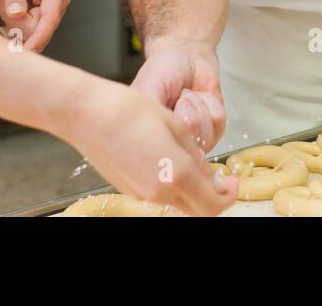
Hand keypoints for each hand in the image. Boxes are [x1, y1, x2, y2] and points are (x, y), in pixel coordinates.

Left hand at [0, 0, 68, 52]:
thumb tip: (16, 15)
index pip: (50, 18)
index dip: (39, 36)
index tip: (27, 51)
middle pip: (40, 27)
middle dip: (17, 23)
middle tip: (0, 1)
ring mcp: (53, 6)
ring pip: (34, 30)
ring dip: (14, 22)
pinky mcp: (44, 11)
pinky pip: (31, 27)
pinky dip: (16, 22)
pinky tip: (7, 9)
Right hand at [61, 78, 236, 215]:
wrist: (87, 114)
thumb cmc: (130, 111)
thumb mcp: (175, 125)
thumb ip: (197, 156)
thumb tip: (211, 174)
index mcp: (176, 174)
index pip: (213, 203)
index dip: (229, 195)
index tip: (234, 181)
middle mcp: (159, 193)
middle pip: (198, 210)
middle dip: (214, 197)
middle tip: (221, 179)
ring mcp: (142, 194)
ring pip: (180, 203)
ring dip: (194, 191)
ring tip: (195, 164)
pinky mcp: (129, 190)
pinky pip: (161, 195)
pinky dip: (175, 186)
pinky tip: (172, 162)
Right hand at [131, 38, 226, 152]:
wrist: (186, 56)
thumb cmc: (161, 71)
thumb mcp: (146, 90)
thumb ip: (148, 117)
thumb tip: (151, 141)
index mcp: (148, 142)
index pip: (163, 155)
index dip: (170, 128)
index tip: (165, 105)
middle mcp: (171, 146)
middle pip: (186, 147)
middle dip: (185, 114)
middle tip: (178, 98)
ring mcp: (193, 141)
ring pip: (205, 136)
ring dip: (198, 107)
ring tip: (186, 96)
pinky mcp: (214, 131)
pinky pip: (218, 123)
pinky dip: (211, 104)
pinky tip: (200, 96)